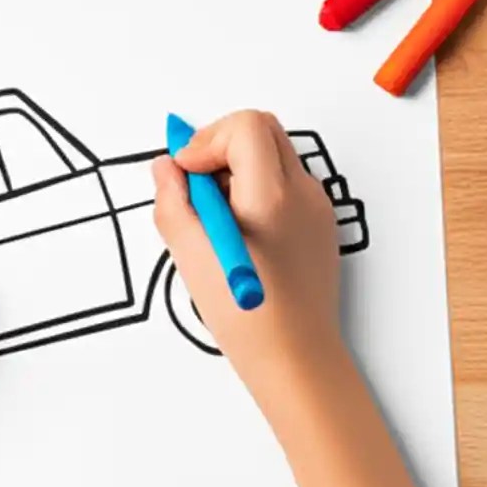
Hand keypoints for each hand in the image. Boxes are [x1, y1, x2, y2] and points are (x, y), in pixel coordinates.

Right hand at [152, 110, 340, 365]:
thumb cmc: (245, 316)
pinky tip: (238, 232)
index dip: (206, 139)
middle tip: (195, 181)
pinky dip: (255, 189)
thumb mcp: (190, 255)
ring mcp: (317, 207)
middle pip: (262, 129)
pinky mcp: (319, 224)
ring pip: (273, 154)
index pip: (245, 126)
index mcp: (271, 196)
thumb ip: (172, 200)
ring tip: (215, 216)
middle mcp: (302, 193)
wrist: (295, 359)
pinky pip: (285, 183)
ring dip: (237, 166)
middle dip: (221, 143)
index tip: (186, 172)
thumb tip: (167, 167)